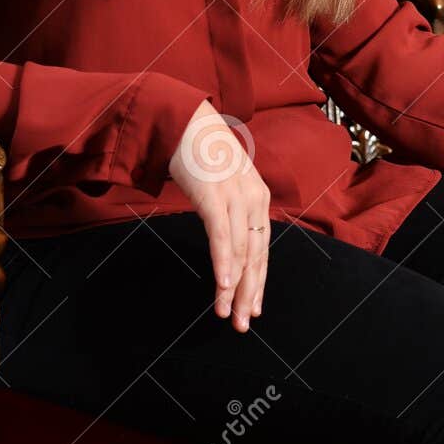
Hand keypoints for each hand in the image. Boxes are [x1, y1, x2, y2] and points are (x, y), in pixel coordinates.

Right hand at [167, 99, 270, 331]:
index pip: (262, 248)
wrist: (181, 119)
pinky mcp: (215, 194)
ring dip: (233, 287)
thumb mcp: (220, 184)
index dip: (258, 281)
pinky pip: (222, 236)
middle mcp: (254, 198)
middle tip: (244, 324)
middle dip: (250, 293)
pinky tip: (222, 286)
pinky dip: (223, 263)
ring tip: (228, 315)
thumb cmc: (198, 152)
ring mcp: (236, 196)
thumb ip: (227, 210)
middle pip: (256, 255)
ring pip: (240, 252)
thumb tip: (224, 239)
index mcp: (257, 197)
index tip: (253, 308)